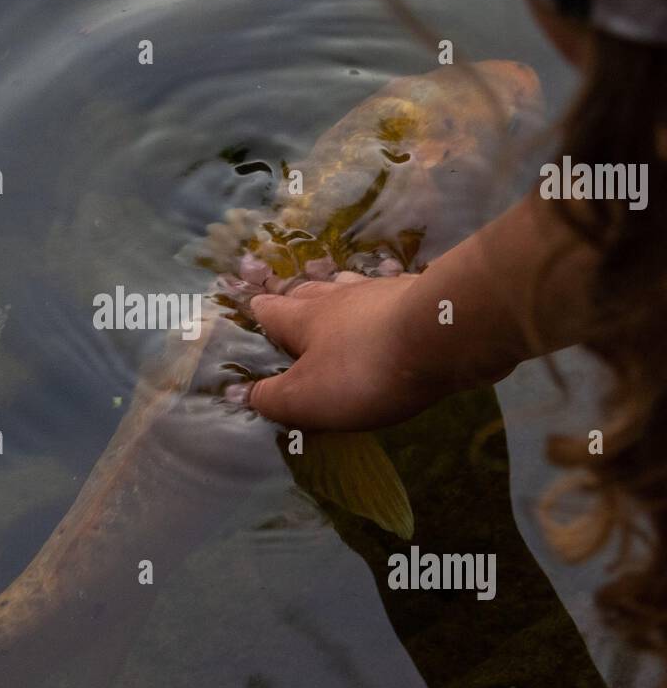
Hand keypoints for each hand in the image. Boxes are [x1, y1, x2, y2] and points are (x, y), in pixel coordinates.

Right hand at [241, 273, 460, 430]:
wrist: (442, 334)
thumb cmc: (364, 369)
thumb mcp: (307, 398)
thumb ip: (272, 398)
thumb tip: (245, 394)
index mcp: (304, 319)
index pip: (271, 311)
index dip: (260, 312)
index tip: (254, 307)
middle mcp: (338, 297)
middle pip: (309, 292)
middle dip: (297, 299)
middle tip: (292, 304)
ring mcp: (381, 292)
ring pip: (350, 289)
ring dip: (340, 295)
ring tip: (338, 301)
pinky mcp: (419, 295)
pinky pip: (392, 295)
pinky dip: (385, 302)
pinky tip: (393, 306)